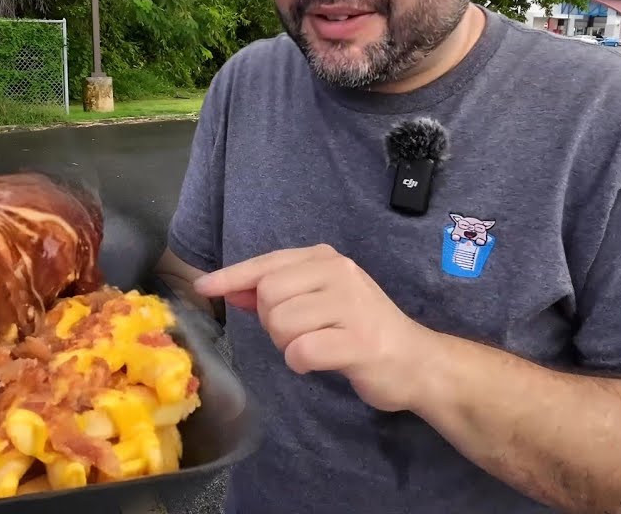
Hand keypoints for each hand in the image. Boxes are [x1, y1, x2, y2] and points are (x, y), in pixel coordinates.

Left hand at [193, 244, 432, 411]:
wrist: (417, 361)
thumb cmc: (362, 329)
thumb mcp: (320, 300)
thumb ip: (278, 293)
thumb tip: (230, 289)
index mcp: (326, 258)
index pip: (266, 264)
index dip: (230, 277)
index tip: (204, 287)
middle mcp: (338, 272)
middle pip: (267, 294)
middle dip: (271, 322)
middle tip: (299, 333)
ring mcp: (350, 305)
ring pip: (281, 323)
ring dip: (287, 344)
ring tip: (315, 346)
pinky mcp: (357, 340)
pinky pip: (301, 351)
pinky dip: (301, 363)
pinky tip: (321, 361)